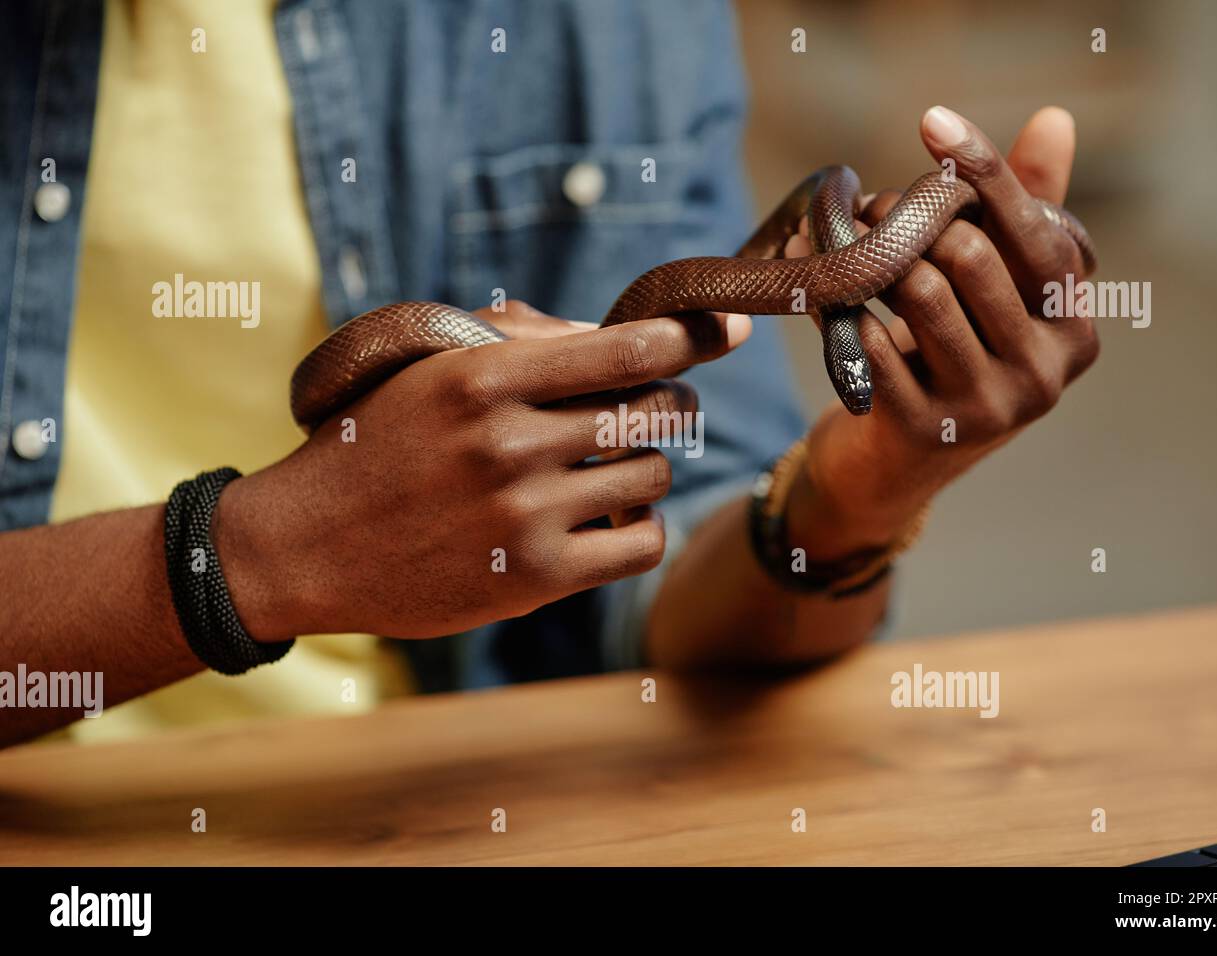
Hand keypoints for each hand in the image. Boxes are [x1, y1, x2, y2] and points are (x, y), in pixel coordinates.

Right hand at [213, 299, 751, 638]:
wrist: (303, 544)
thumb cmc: (369, 441)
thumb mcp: (424, 366)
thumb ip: (517, 338)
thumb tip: (612, 333)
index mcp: (485, 377)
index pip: (631, 347)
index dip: (691, 335)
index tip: (723, 328)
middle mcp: (511, 442)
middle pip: (656, 410)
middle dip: (668, 402)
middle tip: (648, 407)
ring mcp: (525, 513)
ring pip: (653, 473)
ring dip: (647, 464)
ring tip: (611, 464)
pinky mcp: (535, 577)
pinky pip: (641, 542)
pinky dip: (641, 523)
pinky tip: (612, 514)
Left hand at [785, 106, 1099, 558]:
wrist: (896, 468)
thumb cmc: (952, 359)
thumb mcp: (996, 295)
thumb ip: (1025, 213)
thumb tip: (1055, 119)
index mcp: (1072, 327)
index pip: (1036, 229)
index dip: (983, 170)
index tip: (931, 120)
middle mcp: (1045, 371)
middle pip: (971, 254)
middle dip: (908, 218)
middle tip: (868, 212)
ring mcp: (989, 407)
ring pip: (922, 291)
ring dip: (872, 259)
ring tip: (849, 251)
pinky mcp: (928, 431)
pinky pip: (875, 342)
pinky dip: (842, 310)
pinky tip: (826, 299)